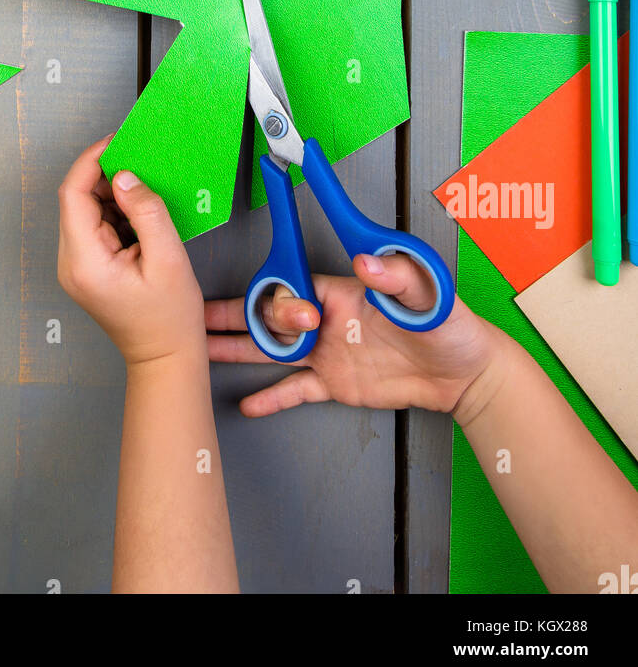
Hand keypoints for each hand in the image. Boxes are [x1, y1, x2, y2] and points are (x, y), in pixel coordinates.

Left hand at [58, 136, 205, 367]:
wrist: (165, 358)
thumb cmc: (169, 318)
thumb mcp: (167, 258)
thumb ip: (146, 211)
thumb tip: (126, 176)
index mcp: (84, 262)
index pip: (73, 195)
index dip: (92, 162)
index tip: (118, 143)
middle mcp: (71, 263)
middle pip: (77, 200)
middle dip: (107, 176)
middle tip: (142, 162)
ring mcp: (76, 266)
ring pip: (87, 210)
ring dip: (115, 194)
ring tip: (150, 192)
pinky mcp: (88, 267)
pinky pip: (96, 226)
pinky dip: (118, 212)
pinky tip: (143, 214)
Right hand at [206, 252, 503, 417]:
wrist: (466, 375)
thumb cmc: (450, 324)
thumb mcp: (428, 296)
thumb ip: (395, 277)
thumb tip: (366, 263)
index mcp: (343, 292)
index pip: (297, 285)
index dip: (281, 293)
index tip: (289, 304)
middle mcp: (328, 319)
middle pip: (273, 315)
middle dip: (241, 317)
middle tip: (209, 323)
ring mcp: (328, 352)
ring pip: (272, 348)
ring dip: (236, 347)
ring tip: (201, 348)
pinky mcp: (336, 383)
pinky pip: (296, 389)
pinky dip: (272, 396)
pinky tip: (248, 403)